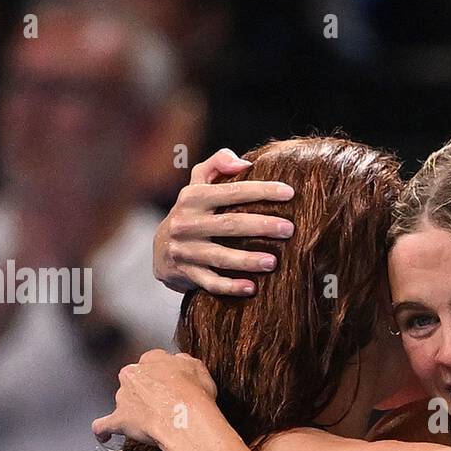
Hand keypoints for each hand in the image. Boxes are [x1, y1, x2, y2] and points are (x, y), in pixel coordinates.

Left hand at [92, 349, 216, 445]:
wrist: (185, 418)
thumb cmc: (194, 395)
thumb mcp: (198, 369)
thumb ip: (185, 363)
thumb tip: (180, 364)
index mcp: (151, 359)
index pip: (153, 362)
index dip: (163, 375)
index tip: (170, 383)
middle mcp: (133, 375)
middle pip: (135, 380)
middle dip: (145, 390)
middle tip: (163, 403)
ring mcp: (123, 398)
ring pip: (123, 401)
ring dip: (133, 410)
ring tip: (149, 423)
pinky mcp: (119, 420)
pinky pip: (105, 425)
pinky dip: (103, 431)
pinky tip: (104, 435)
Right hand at [154, 147, 295, 295]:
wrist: (160, 250)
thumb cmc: (191, 212)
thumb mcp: (197, 185)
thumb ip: (216, 165)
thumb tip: (244, 162)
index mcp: (193, 198)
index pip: (232, 191)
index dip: (261, 191)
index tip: (289, 193)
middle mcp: (187, 223)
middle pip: (230, 224)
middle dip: (261, 226)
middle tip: (289, 229)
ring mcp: (186, 250)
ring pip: (220, 256)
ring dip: (248, 260)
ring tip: (273, 262)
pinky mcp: (187, 274)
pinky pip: (210, 282)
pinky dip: (230, 287)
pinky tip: (252, 288)